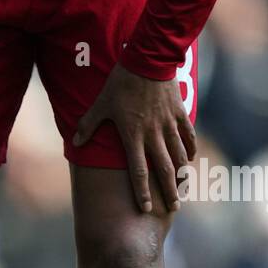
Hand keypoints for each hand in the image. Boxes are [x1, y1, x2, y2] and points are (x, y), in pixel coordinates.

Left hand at [73, 63, 196, 212]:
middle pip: (164, 170)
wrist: (148, 59)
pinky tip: (191, 159)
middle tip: (174, 208)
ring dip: (182, 174)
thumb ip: (88, 125)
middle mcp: (153, 135)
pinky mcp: (180, 113)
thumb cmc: (121, 83)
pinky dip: (191, 149)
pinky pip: (188, 135)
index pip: (139, 172)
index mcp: (133, 136)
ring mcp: (169, 124)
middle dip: (169, 191)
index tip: (147, 208)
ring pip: (180, 155)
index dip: (142, 192)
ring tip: (184, 189)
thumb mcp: (100, 104)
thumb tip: (76, 142)